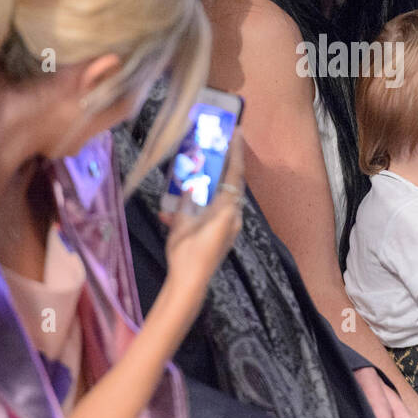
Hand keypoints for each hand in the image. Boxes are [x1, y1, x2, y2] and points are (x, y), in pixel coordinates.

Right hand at [163, 145, 243, 297]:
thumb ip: (186, 202)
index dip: (236, 152)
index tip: (237, 133)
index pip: (234, 174)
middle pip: (231, 184)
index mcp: (227, 210)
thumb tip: (189, 186)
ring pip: (222, 197)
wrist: (190, 284)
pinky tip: (180, 205)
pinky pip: (215, 211)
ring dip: (210, 184)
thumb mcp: (182, 223)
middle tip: (216, 145)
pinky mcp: (222, 235)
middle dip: (223, 164)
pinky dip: (202, 203)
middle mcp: (233, 216)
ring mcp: (229, 227)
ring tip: (197, 170)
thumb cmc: (187, 252)